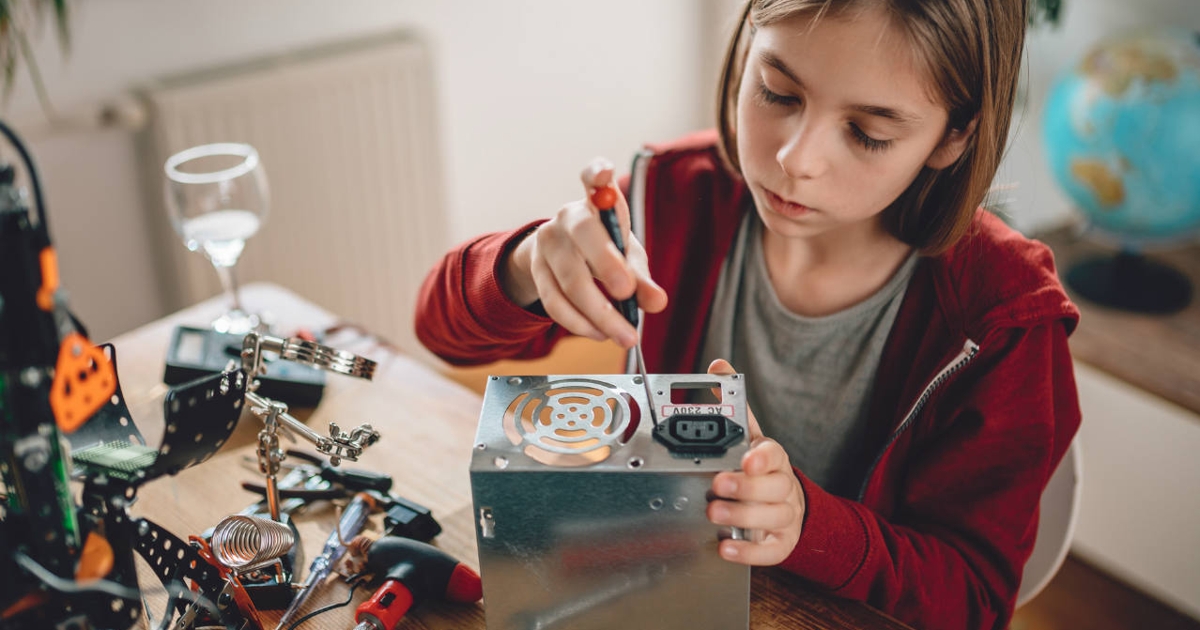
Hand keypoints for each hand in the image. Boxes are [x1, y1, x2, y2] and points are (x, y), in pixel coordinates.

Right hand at [501, 157, 667, 347]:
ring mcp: (547, 245)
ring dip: (599, 313)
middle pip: (584, 235)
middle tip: (627, 292)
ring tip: (625, 336)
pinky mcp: (536, 273)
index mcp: (596, 202)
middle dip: (606, 264)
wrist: (561, 256)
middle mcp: (568, 218)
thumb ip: (642, 279)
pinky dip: (580, 323)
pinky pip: (555, 302)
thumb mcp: (627, 256)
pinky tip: (600, 333)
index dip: (597, 174)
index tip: (604, 171)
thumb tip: (657, 302)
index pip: (593, 178)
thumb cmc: (604, 249)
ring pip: (570, 279)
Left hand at [706, 359, 805, 565]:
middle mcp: (783, 485)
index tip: (747, 458)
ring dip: (743, 516)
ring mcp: (785, 515)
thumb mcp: (748, 436)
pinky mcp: (781, 542)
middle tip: (717, 486)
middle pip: (775, 487)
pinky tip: (726, 547)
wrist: (787, 504)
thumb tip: (718, 366)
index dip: (762, 457)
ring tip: (714, 513)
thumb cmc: (760, 467)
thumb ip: (732, 404)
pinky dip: (749, 552)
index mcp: (773, 457)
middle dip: (746, 488)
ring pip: (773, 517)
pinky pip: (771, 550)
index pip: (775, 454)